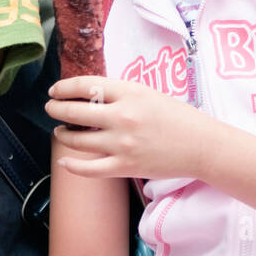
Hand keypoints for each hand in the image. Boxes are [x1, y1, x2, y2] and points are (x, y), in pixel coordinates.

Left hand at [45, 75, 213, 180]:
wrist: (204, 146)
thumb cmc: (178, 117)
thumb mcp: (147, 93)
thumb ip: (118, 93)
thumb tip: (86, 93)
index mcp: (130, 93)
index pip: (84, 86)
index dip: (63, 88)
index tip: (55, 91)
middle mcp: (123, 117)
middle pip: (74, 112)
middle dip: (56, 109)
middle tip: (51, 109)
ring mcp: (122, 144)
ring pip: (77, 140)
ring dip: (62, 135)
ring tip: (61, 132)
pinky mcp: (125, 166)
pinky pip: (89, 169)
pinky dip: (72, 165)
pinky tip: (63, 161)